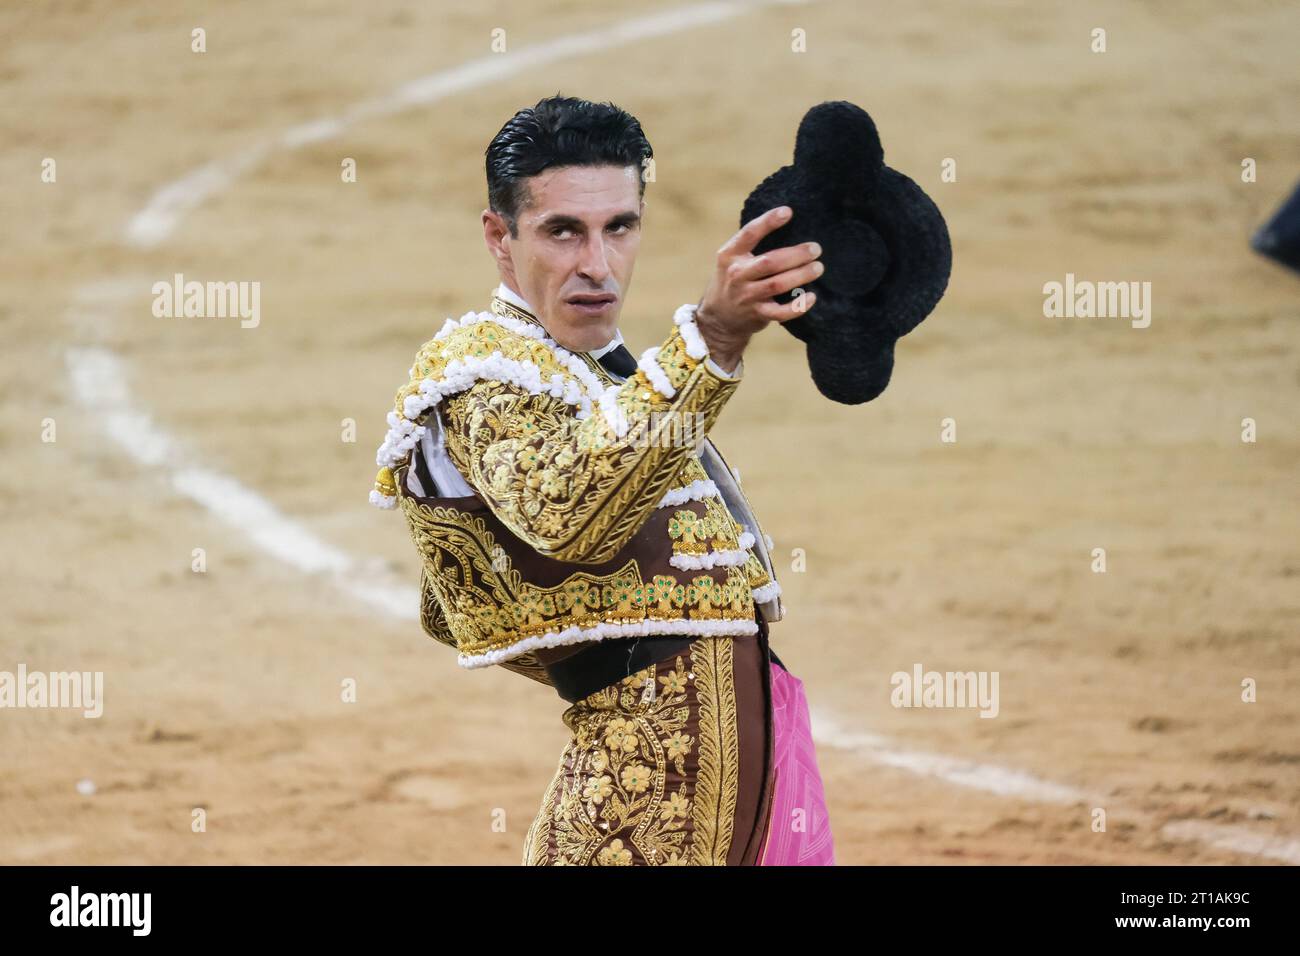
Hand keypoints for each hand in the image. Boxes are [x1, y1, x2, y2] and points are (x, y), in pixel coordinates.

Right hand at [695, 205, 821, 371]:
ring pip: (777, 284)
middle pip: (770, 262)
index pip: (749, 234)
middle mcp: (737, 274)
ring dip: (801, 275)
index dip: (768, 222)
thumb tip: (786, 219)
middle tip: (816, 249)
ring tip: (818, 267)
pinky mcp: (757, 314)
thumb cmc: (734, 280)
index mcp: (730, 255)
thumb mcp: (732, 259)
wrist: (719, 317)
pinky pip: (780, 312)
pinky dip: (798, 306)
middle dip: (796, 254)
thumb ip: (750, 244)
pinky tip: (811, 297)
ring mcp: (746, 296)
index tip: (788, 211)